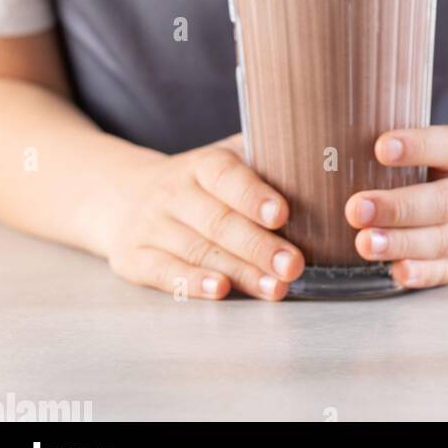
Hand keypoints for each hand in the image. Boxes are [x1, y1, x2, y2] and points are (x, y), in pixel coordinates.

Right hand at [103, 133, 305, 300]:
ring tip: (276, 287)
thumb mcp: (224, 159)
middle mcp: (174, 192)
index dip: (253, 195)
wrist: (123, 194)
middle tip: (294, 265)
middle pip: (219, 222)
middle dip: (259, 246)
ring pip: (198, 250)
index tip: (281, 214)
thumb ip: (265, 159)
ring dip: (239, 272)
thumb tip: (324, 156)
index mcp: (203, 165)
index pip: (228, 177)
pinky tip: (220, 291)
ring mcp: (152, 226)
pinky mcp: (134, 258)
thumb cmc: (197, 182)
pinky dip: (193, 283)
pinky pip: (165, 272)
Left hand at [343, 126, 447, 288]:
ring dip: (402, 244)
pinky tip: (396, 271)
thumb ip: (419, 153)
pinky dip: (423, 273)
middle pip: (443, 202)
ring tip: (365, 242)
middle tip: (356, 208)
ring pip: (443, 240)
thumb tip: (353, 150)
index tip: (379, 146)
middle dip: (398, 207)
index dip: (416, 146)